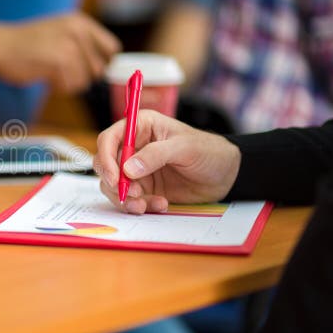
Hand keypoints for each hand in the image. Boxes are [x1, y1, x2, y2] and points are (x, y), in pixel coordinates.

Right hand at [0, 12, 120, 92]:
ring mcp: (69, 45)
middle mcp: (78, 30)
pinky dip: (58, 87)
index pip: (112, 48)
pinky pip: (69, 86)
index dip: (102, 63)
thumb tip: (106, 69)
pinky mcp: (59, 61)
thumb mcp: (58, 33)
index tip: (87, 70)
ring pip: (84, 81)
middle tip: (59, 70)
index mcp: (80, 22)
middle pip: (99, 69)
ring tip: (49, 71)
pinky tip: (43, 75)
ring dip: (67, 82)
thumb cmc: (25, 44)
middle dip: (81, 76)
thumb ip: (82, 45)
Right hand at [94, 110, 240, 213]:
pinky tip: (161, 204)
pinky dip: (140, 206)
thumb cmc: (208, 151)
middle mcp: (134, 147)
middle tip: (131, 194)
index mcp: (141, 127)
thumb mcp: (185, 148)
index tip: (115, 177)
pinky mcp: (144, 188)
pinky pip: (129, 199)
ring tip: (147, 204)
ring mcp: (136, 170)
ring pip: (113, 186)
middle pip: (105, 165)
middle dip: (114, 182)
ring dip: (126, 198)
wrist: (227, 175)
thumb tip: (128, 169)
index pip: (109, 139)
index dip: (106, 158)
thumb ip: (156, 155)